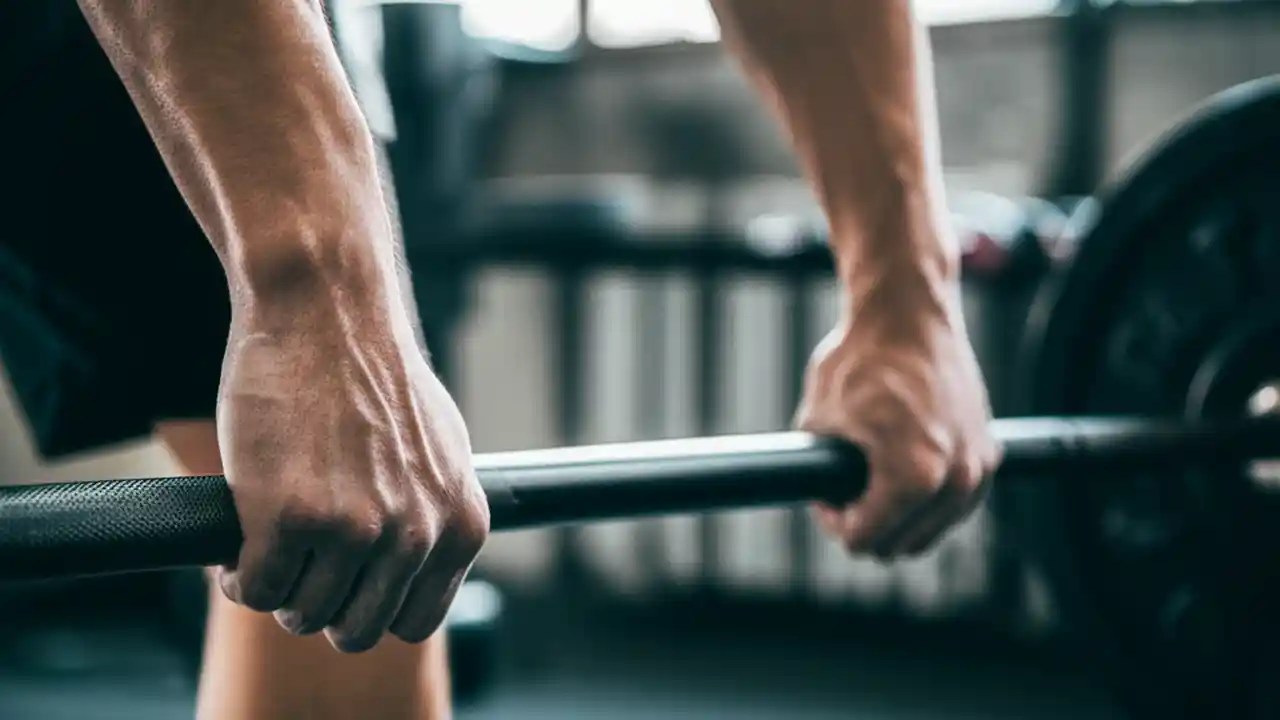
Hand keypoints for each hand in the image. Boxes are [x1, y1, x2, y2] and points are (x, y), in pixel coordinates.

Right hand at [215, 305, 487, 652]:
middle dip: (319, 606)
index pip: (414, 621)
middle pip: (354, 629)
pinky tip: (238, 545)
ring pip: (301, 613)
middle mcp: (415, 537)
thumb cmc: (375, 372)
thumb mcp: (440, 450)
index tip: (343, 584)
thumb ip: (436, 511)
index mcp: (459, 526)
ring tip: (266, 549)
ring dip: (276, 589)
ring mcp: (354, 532)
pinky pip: (255, 590)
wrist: (326, 311)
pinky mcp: (288, 520)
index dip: (369, 608)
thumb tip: (424, 557)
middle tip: (296, 567)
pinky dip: (237, 577)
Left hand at [797, 282, 998, 559]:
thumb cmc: (862, 359)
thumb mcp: (817, 421)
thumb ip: (814, 474)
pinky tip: (901, 471)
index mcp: (913, 478)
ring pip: (929, 531)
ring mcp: (979, 469)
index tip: (824, 491)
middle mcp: (956, 481)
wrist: (909, 314)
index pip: (863, 540)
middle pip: (899, 545)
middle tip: (842, 487)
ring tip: (870, 478)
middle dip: (865, 521)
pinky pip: (953, 505)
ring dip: (898, 516)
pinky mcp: (990, 453)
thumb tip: (815, 501)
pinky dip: (927, 500)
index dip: (833, 519)